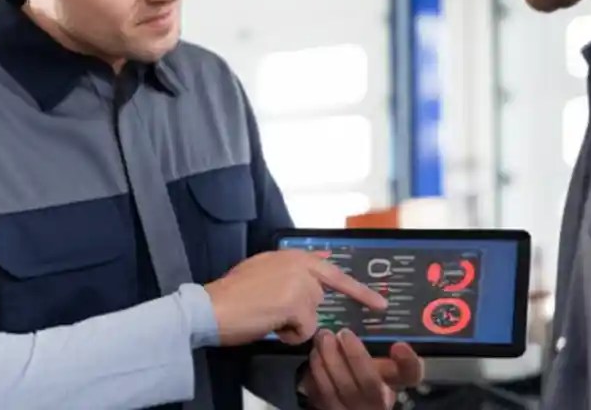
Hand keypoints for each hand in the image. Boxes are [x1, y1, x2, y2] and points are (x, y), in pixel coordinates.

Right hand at [204, 250, 387, 345]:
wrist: (210, 307)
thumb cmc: (232, 295)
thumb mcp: (264, 269)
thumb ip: (293, 268)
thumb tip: (324, 260)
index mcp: (292, 255)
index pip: (333, 271)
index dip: (359, 290)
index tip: (380, 303)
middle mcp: (299, 265)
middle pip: (319, 300)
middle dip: (301, 313)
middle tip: (274, 313)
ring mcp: (300, 283)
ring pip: (313, 318)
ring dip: (293, 324)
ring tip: (265, 315)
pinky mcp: (296, 303)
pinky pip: (305, 332)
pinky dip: (288, 335)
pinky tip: (268, 324)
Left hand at [302, 330, 423, 409]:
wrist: (351, 397)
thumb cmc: (367, 366)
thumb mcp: (381, 355)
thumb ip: (380, 338)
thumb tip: (374, 304)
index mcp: (396, 382)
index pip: (411, 375)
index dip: (408, 362)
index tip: (399, 344)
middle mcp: (379, 401)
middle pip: (369, 382)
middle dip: (354, 356)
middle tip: (342, 332)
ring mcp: (355, 409)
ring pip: (342, 390)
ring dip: (329, 361)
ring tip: (323, 338)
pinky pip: (321, 395)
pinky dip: (316, 373)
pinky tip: (314, 355)